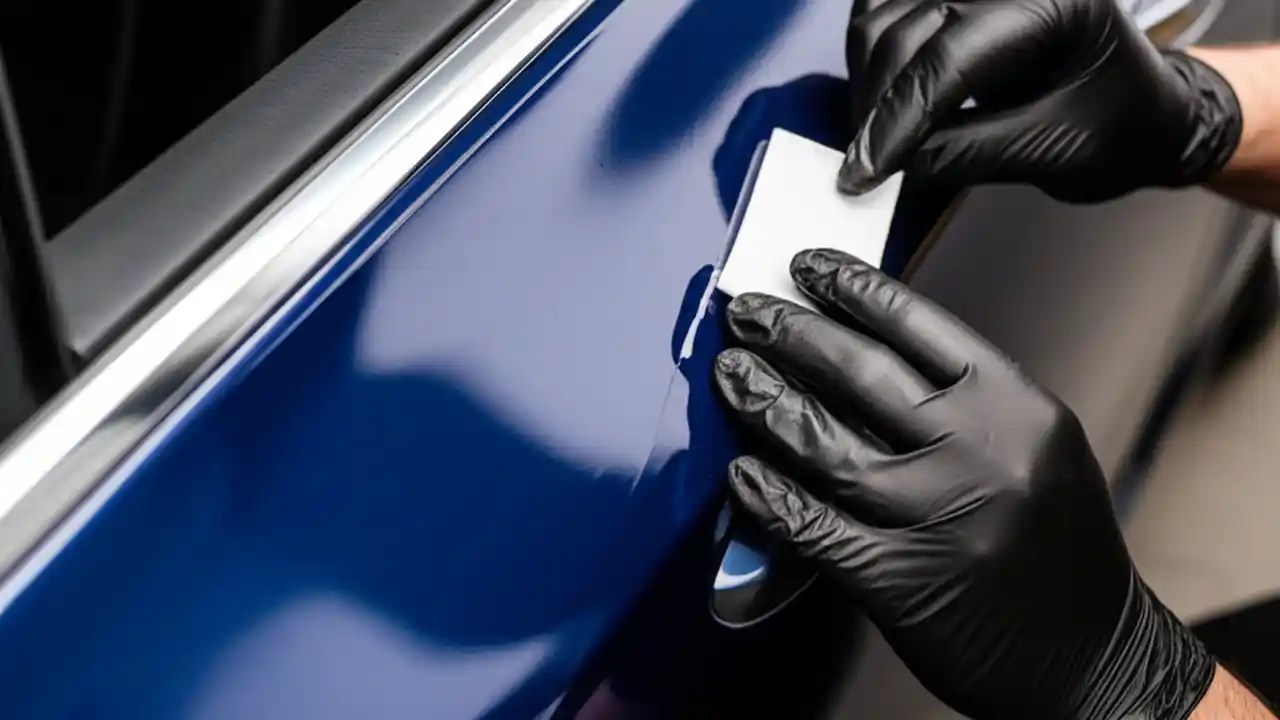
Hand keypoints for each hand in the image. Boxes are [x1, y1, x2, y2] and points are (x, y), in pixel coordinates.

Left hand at [714, 249, 1214, 718]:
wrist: (1094, 659)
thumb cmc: (1056, 550)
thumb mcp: (1039, 450)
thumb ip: (966, 401)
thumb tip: (866, 346)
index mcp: (1018, 410)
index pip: (920, 324)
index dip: (852, 287)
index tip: (808, 267)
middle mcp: (982, 455)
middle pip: (862, 373)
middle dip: (790, 332)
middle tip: (747, 312)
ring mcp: (939, 518)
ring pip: (825, 445)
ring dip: (764, 403)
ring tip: (732, 376)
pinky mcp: (899, 580)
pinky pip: (812, 525)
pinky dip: (767, 496)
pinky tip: (740, 472)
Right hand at [840, 0, 1242, 201]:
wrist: (1145, 110)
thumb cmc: (1121, 128)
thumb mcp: (1053, 153)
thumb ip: (969, 154)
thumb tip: (897, 165)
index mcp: (1056, 4)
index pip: (951, 53)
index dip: (897, 118)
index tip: (864, 171)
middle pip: (905, 28)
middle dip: (876, 105)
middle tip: (865, 168)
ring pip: (881, 15)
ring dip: (867, 82)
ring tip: (877, 139)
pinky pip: (883, 9)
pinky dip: (869, 54)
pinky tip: (880, 98)